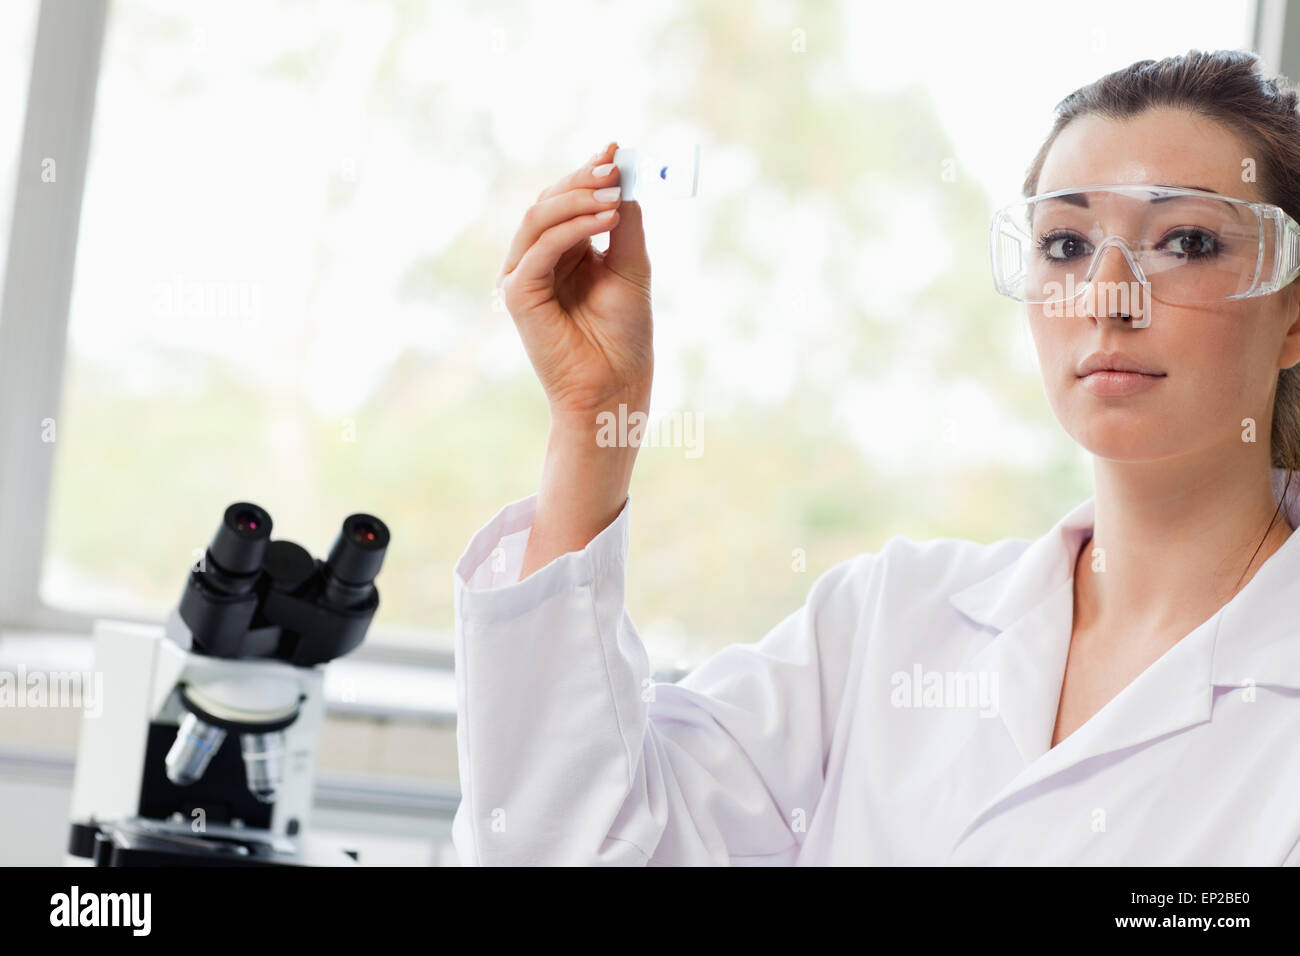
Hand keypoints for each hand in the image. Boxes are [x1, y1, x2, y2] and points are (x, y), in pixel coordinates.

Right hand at [496, 141, 652, 418]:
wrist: (616, 386)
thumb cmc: (624, 336)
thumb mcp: (631, 268)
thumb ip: (625, 226)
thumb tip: (624, 180)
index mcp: (565, 252)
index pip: (567, 200)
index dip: (587, 172)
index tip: (615, 149)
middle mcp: (539, 260)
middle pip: (549, 202)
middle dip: (582, 179)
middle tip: (615, 166)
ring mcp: (524, 275)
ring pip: (538, 218)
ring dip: (577, 199)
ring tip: (614, 194)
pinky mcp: (518, 294)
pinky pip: (540, 248)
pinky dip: (572, 229)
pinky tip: (606, 220)